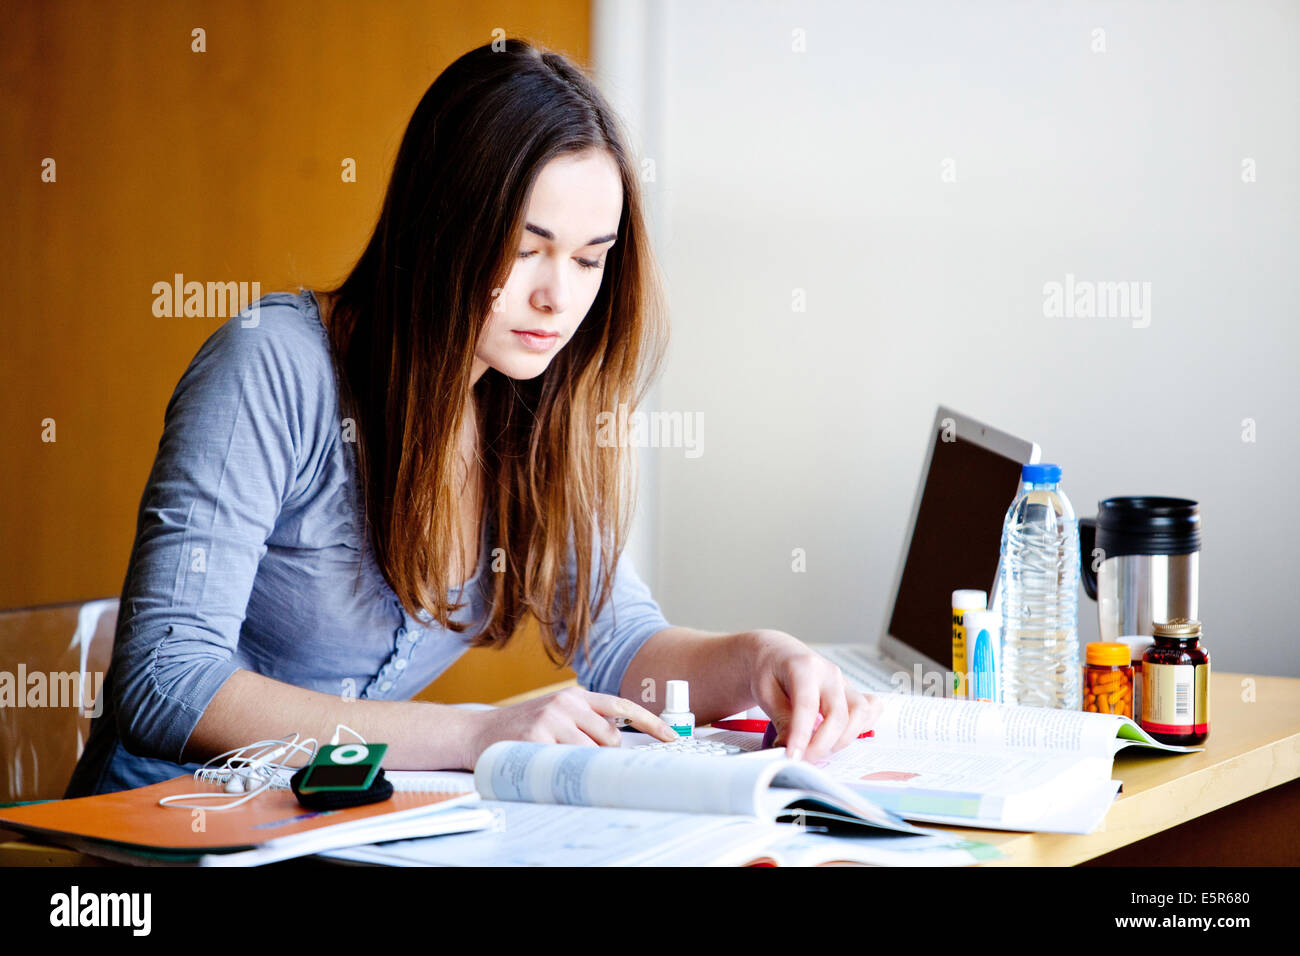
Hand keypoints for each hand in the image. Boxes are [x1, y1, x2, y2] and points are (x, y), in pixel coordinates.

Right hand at [458, 686, 679, 767]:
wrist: (477, 734)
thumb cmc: (522, 730)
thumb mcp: (556, 717)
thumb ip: (585, 723)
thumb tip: (619, 746)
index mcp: (576, 696)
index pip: (622, 707)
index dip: (651, 723)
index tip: (671, 739)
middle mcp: (567, 702)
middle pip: (610, 737)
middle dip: (601, 753)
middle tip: (576, 757)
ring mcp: (553, 718)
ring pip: (592, 752)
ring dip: (579, 763)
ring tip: (554, 759)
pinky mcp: (539, 735)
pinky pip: (568, 762)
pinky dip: (561, 770)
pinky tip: (543, 764)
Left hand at [745, 629, 882, 762]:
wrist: (777, 654)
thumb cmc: (770, 669)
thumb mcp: (765, 691)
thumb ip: (781, 718)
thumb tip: (790, 746)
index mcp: (805, 667)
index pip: (807, 706)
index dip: (802, 735)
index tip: (793, 756)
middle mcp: (830, 673)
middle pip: (839, 714)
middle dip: (822, 744)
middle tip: (803, 759)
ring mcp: (844, 682)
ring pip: (860, 714)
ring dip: (843, 739)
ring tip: (820, 749)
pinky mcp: (852, 692)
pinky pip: (870, 710)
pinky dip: (861, 727)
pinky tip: (842, 736)